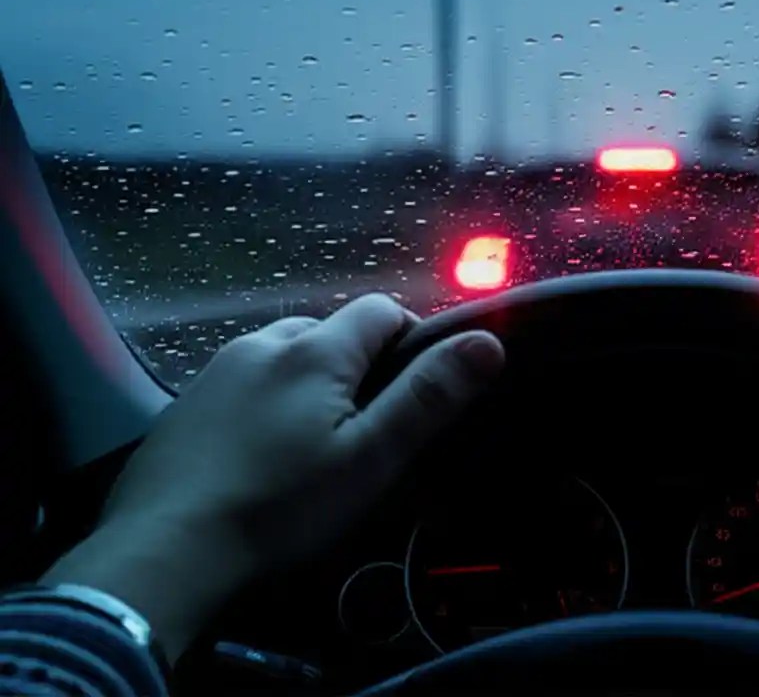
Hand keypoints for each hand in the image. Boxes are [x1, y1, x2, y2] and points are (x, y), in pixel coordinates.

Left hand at [45, 294, 503, 654]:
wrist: (165, 553)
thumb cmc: (282, 508)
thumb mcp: (371, 458)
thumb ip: (429, 396)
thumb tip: (488, 341)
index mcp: (316, 350)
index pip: (382, 310)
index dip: (414, 339)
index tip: (422, 390)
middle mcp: (263, 343)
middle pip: (331, 331)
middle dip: (361, 365)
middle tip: (371, 429)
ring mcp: (216, 372)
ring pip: (285, 357)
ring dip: (311, 382)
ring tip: (317, 444)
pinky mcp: (184, 406)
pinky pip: (245, 385)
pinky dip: (267, 404)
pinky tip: (264, 456)